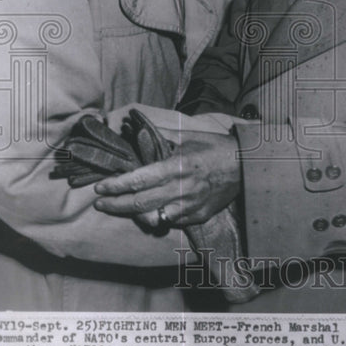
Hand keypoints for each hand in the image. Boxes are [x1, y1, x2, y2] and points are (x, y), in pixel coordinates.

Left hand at [94, 130, 241, 225]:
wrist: (245, 167)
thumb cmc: (214, 148)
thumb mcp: (187, 136)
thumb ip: (159, 134)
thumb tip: (135, 123)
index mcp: (176, 166)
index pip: (138, 180)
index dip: (116, 186)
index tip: (100, 188)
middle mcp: (180, 189)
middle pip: (140, 204)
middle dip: (116, 205)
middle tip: (101, 203)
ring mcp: (189, 206)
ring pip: (153, 218)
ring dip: (134, 215)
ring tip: (122, 208)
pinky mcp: (197, 216)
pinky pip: (171, 221)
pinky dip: (158, 216)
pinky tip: (150, 210)